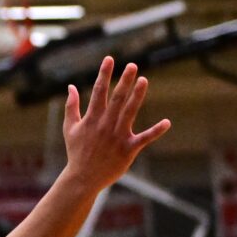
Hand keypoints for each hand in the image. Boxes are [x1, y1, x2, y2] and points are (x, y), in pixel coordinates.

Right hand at [61, 57, 170, 192]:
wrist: (83, 178)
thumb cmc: (77, 152)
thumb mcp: (70, 128)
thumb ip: (71, 106)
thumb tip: (71, 87)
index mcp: (92, 119)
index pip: (99, 91)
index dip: (104, 74)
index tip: (110, 59)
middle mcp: (105, 125)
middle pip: (117, 99)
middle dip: (124, 81)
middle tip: (133, 66)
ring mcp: (118, 136)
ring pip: (130, 112)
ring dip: (137, 96)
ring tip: (144, 80)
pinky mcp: (128, 149)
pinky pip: (144, 138)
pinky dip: (156, 131)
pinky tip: (166, 122)